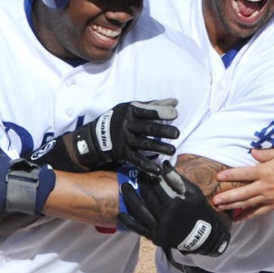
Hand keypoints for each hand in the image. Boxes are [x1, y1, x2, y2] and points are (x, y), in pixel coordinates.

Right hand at [31, 99, 178, 174]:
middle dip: (162, 131)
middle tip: (177, 134)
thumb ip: (155, 106)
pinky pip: (136, 160)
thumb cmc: (120, 119)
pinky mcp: (123, 154)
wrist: (95, 137)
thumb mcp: (133, 108)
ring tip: (173, 151)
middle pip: (147, 129)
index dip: (160, 112)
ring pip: (144, 145)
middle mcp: (126, 126)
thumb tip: (175, 102)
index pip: (146, 111)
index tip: (175, 114)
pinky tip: (159, 170)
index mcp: (130, 111)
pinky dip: (147, 166)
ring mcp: (124, 140)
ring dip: (159, 148)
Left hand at [118, 162, 230, 255]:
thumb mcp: (194, 192)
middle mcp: (165, 216)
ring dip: (130, 198)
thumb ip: (177, 178)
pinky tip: (121, 214)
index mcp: (175, 203)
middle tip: (136, 175)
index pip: (158, 185)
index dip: (151, 175)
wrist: (205, 236)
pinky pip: (139, 229)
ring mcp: (159, 228)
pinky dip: (129, 222)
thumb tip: (164, 164)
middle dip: (141, 183)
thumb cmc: (200, 210)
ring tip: (124, 187)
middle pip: (147, 196)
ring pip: (140, 210)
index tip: (147, 169)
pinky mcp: (156, 238)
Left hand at [212, 146, 273, 220]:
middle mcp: (265, 186)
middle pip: (242, 192)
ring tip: (220, 209)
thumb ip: (267, 153)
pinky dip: (247, 216)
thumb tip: (253, 153)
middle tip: (214, 200)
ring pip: (247, 203)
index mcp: (265, 172)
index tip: (218, 177)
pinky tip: (238, 219)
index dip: (230, 175)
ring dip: (233, 206)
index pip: (243, 173)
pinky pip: (258, 212)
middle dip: (227, 196)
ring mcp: (269, 197)